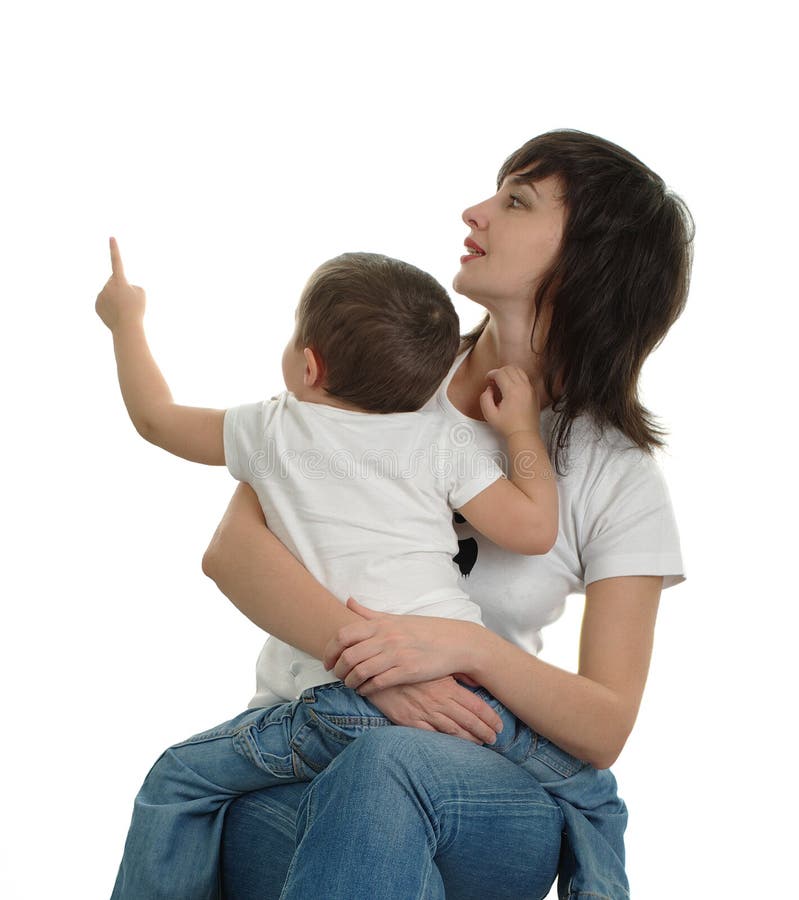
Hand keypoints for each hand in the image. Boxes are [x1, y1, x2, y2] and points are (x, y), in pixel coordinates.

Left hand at [95, 237, 145, 331]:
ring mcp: (100, 295)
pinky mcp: (96, 305)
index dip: (114, 249)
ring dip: (117, 298)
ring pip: (109, 292)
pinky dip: (110, 307)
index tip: (111, 237)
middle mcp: (107, 285)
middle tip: (128, 301)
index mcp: (119, 280)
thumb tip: (119, 287)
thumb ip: (131, 285)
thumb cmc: (137, 309)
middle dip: (121, 288)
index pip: (116, 261)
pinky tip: (115, 314)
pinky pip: (104, 302)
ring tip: (123, 309)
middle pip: (114, 281)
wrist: (126, 327)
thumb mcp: (141, 292)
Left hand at [323, 597, 477, 693]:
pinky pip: (377, 683)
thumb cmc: (424, 630)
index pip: (344, 635)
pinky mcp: (406, 671)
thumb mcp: (395, 618)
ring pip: (360, 671)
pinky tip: (366, 690)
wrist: (454, 642)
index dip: (330, 650)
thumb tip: (348, 601)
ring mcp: (396, 655)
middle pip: (348, 655)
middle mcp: (386, 638)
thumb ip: (369, 614)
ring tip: (350, 684)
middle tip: (337, 675)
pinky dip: (366, 689)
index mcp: (381, 624)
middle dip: (337, 669)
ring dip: (350, 682)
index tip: (328, 661)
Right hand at [366, 676, 502, 744]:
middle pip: (469, 721)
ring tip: (481, 743)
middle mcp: (439, 701)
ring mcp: (425, 713)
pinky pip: (432, 736)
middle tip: (494, 738)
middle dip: (485, 732)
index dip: (490, 718)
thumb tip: (475, 681)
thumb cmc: (409, 664)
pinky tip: (454, 747)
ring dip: (470, 739)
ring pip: (454, 732)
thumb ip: (456, 673)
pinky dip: (446, 743)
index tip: (499, 725)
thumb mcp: (434, 665)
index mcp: (447, 686)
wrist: (378, 670)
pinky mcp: (410, 722)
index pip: (476, 706)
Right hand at [479, 365, 539, 437]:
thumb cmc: (509, 427)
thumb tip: (489, 389)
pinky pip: (525, 378)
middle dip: (499, 371)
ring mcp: (530, 389)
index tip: (488, 379)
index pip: (500, 373)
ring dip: (509, 373)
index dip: (491, 374)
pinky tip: (511, 388)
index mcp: (512, 391)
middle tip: (494, 380)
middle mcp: (523, 387)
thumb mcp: (489, 414)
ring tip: (502, 382)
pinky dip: (517, 378)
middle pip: (510, 368)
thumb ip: (485, 398)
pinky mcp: (534, 393)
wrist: (524, 434)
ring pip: (519, 371)